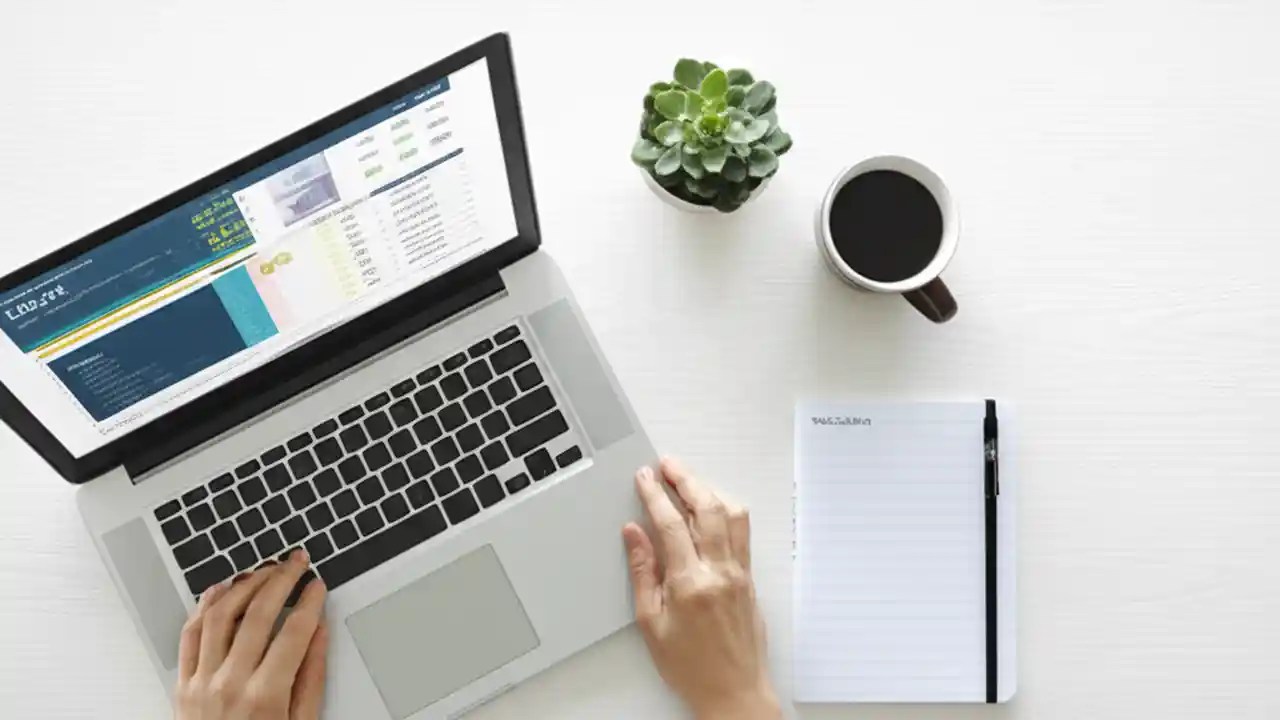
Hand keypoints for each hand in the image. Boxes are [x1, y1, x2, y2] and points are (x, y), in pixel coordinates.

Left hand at [175, 549, 327, 719]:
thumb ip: (310, 678)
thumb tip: (318, 634)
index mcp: (265, 697)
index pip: (294, 631)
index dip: (310, 601)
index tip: (319, 585)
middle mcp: (229, 685)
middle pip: (259, 614)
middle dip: (282, 579)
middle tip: (297, 561)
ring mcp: (201, 683)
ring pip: (221, 615)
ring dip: (244, 584)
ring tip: (264, 569)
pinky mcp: (182, 686)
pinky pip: (190, 634)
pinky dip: (205, 606)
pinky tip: (221, 589)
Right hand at [623, 458, 778, 719]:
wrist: (734, 693)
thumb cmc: (690, 667)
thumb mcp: (650, 623)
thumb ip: (643, 572)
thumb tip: (634, 533)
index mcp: (691, 584)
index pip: (672, 524)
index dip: (656, 494)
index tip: (644, 477)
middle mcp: (721, 572)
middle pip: (707, 508)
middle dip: (686, 479)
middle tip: (667, 465)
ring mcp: (740, 573)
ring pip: (732, 514)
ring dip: (709, 490)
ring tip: (688, 480)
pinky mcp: (750, 578)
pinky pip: (741, 532)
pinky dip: (725, 510)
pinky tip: (711, 507)